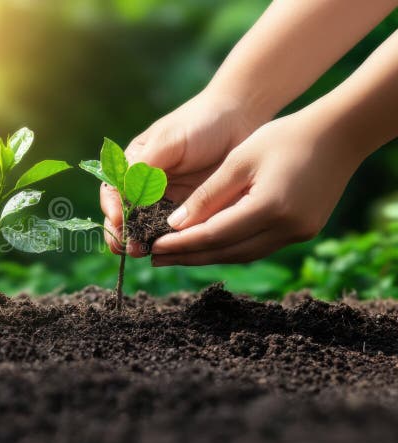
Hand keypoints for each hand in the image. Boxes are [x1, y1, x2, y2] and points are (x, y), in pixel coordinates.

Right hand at [100, 89, 262, 255]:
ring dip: (144, 243)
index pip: (113, 193)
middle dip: (124, 234)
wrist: (240, 120)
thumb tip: (122, 194)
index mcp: (133, 167)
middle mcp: (147, 187)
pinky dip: (171, 244)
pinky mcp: (192, 214)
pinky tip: (172, 250)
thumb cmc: (199, 123)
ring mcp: (169, 202)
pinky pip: (177, 234)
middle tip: (130, 247)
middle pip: (126, 218)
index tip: (119, 219)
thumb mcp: (166, 140)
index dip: (112, 209)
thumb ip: (143, 166)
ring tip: (146, 252)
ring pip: (149, 230)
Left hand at [150, 112, 363, 264]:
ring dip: (208, 256)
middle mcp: (287, 228)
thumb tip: (175, 225)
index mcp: (270, 207)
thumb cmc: (285, 137)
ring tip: (176, 255)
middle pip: (227, 251)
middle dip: (189, 256)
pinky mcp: (304, 231)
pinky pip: (258, 246)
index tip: (154, 246)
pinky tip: (208, 245)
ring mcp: (299, 233)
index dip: (181, 243)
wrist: (340, 133)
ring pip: (242, 254)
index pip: (214, 235)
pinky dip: (231, 247)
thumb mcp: (239, 160)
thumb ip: (208, 195)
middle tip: (155, 258)